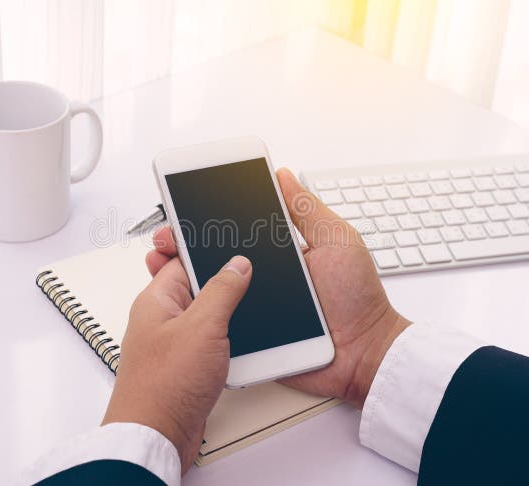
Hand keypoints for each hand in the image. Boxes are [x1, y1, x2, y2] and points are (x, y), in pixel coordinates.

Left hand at [101, 246, 251, 473]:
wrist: (156, 437)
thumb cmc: (162, 387)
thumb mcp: (202, 327)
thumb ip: (222, 291)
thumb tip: (237, 265)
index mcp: (157, 300)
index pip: (181, 259)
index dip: (205, 248)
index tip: (230, 240)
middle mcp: (162, 319)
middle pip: (196, 285)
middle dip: (222, 280)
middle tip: (247, 272)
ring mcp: (174, 343)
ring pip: (205, 314)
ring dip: (227, 312)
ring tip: (248, 304)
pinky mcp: (186, 366)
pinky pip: (209, 341)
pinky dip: (226, 338)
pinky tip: (242, 339)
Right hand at [143, 169, 410, 409]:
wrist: (365, 353)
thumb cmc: (358, 297)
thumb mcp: (337, 241)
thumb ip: (309, 211)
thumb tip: (283, 176)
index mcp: (279, 253)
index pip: (238, 231)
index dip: (211, 220)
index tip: (186, 207)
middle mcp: (262, 279)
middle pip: (216, 260)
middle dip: (186, 246)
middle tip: (167, 238)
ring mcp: (254, 309)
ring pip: (211, 293)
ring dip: (184, 279)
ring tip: (163, 265)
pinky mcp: (252, 339)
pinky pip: (221, 326)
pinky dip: (199, 316)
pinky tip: (180, 303)